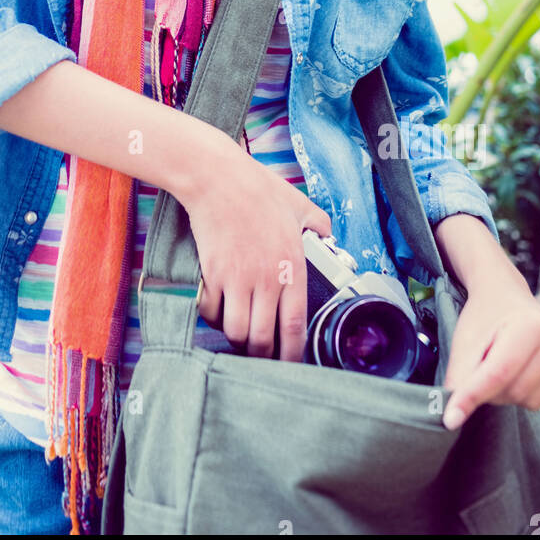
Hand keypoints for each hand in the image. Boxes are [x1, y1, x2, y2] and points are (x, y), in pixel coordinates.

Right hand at [182, 134, 332, 362]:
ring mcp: (237, 278)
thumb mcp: (298, 203)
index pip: (296, 325)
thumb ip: (318, 224)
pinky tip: (217, 307)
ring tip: (238, 330)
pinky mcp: (212, 274)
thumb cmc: (257, 187)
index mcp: (292, 266)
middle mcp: (266, 279)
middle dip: (261, 354)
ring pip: (236, 330)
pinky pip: (211, 311)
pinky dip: (213, 316)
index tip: (289, 361)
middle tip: (259, 353)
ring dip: (236, 336)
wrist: (217, 178)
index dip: (292, 352)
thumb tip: (327, 237)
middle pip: (263, 338)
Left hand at [441, 277, 539, 429]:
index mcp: (531, 324)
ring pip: (529, 401)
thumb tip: (452, 417)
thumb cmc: (485, 316)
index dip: (472, 396)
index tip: (450, 419)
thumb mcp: (466, 339)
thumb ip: (460, 375)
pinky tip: (519, 370)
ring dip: (506, 393)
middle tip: (482, 365)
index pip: (498, 372)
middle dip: (490, 389)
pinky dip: (523, 393)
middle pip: (514, 390)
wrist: (508, 296)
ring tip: (502, 364)